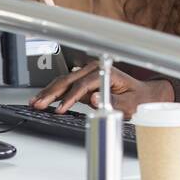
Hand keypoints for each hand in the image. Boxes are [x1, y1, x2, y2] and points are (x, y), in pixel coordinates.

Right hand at [28, 63, 172, 115]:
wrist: (144, 94)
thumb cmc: (138, 98)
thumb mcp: (129, 104)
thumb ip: (112, 102)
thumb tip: (92, 99)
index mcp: (106, 72)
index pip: (83, 85)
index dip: (70, 98)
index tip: (60, 109)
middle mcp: (95, 69)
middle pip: (69, 80)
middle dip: (52, 93)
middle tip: (38, 105)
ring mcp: (88, 74)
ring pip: (64, 81)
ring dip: (48, 92)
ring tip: (35, 102)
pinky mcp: (84, 81)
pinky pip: (66, 85)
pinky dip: (53, 92)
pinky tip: (43, 98)